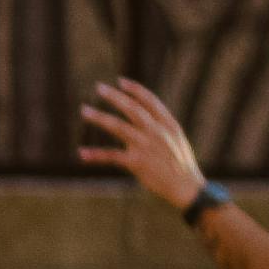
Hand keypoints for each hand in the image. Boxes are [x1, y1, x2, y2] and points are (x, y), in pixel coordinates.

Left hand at [82, 77, 207, 208]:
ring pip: (118, 126)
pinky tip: (81, 153)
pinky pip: (112, 156)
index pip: (151, 101)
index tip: (120, 81)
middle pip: (133, 109)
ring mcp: (146, 146)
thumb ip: (161, 126)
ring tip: (84, 110)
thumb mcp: (176, 139)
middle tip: (99, 87)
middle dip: (115, 97)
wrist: (187, 186)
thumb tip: (147, 115)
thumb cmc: (180, 164)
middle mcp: (157, 132)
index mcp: (169, 124)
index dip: (135, 90)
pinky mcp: (137, 162)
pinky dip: (95, 155)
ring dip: (100, 117)